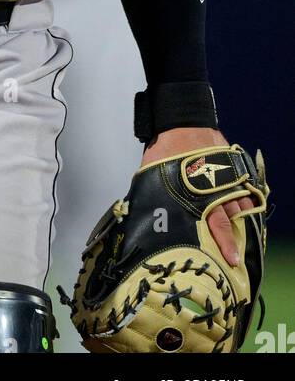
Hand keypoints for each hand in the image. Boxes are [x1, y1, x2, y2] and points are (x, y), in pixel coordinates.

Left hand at [140, 126, 255, 267]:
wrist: (182, 120)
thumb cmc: (166, 147)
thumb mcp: (154, 172)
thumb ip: (152, 192)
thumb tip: (135, 211)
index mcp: (196, 194)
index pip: (215, 225)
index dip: (223, 244)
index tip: (231, 260)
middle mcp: (216, 189)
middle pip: (229, 220)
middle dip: (233, 241)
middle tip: (236, 259)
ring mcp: (227, 177)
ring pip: (240, 205)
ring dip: (240, 220)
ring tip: (240, 235)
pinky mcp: (232, 166)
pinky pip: (244, 188)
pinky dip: (246, 200)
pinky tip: (245, 210)